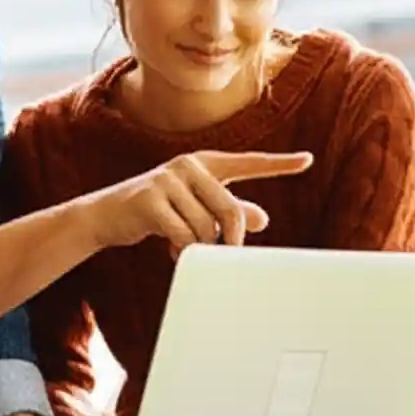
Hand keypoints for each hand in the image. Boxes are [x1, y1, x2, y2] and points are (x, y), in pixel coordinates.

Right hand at [82, 150, 312, 249]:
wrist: (105, 215)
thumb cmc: (155, 211)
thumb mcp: (193, 208)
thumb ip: (227, 210)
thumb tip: (263, 218)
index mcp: (204, 162)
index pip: (248, 162)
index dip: (279, 164)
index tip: (308, 160)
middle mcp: (188, 165)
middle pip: (231, 210)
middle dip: (231, 240)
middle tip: (224, 255)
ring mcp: (167, 179)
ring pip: (206, 227)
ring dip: (200, 247)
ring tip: (185, 249)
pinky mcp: (150, 199)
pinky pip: (183, 235)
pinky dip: (184, 251)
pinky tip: (174, 252)